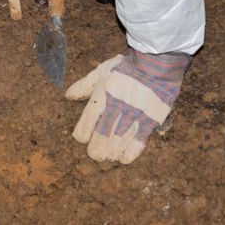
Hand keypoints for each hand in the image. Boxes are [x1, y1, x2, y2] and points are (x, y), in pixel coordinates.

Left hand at [65, 49, 190, 163]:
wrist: (156, 66)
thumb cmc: (126, 69)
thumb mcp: (101, 72)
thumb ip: (84, 86)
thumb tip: (68, 96)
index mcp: (100, 97)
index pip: (85, 126)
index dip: (81, 136)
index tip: (83, 137)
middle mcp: (115, 109)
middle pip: (100, 140)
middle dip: (96, 151)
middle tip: (96, 153)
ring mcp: (133, 117)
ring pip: (117, 145)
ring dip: (110, 154)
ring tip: (109, 155)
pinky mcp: (149, 122)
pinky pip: (137, 144)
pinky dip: (128, 154)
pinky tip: (123, 158)